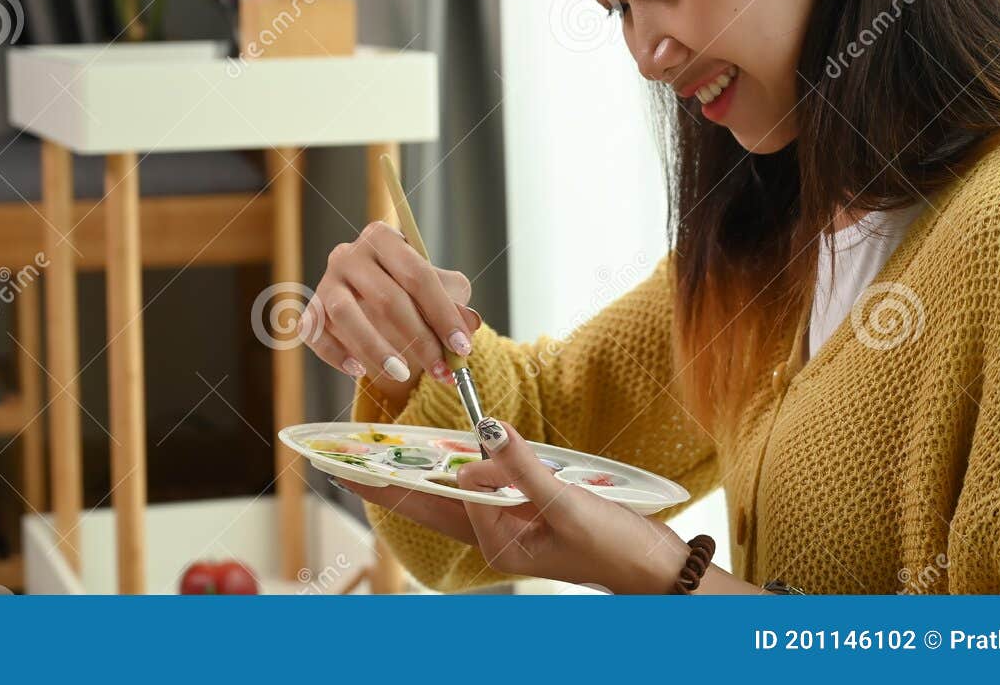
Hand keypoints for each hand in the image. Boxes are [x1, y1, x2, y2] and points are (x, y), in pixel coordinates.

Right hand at [298, 220, 481, 399]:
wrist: (378, 302)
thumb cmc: (413, 291)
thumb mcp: (442, 289)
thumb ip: (455, 302)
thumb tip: (468, 324)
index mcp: (383, 238)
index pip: (417, 275)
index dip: (443, 313)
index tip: (462, 346)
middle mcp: (349, 254)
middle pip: (386, 298)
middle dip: (420, 340)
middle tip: (442, 370)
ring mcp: (325, 282)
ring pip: (345, 315)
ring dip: (377, 349)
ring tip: (403, 374)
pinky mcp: (310, 310)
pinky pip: (315, 333)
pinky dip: (336, 354)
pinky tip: (359, 370)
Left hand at [339, 418, 691, 593]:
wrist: (654, 568)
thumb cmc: (612, 546)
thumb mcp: (565, 504)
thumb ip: (522, 467)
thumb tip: (486, 430)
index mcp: (494, 540)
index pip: (440, 496)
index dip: (395, 473)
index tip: (345, 464)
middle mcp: (494, 534)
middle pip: (430, 502)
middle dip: (390, 483)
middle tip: (345, 466)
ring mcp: (510, 523)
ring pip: (456, 492)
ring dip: (430, 472)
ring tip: (387, 458)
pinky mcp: (528, 511)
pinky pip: (487, 485)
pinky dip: (472, 466)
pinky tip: (461, 452)